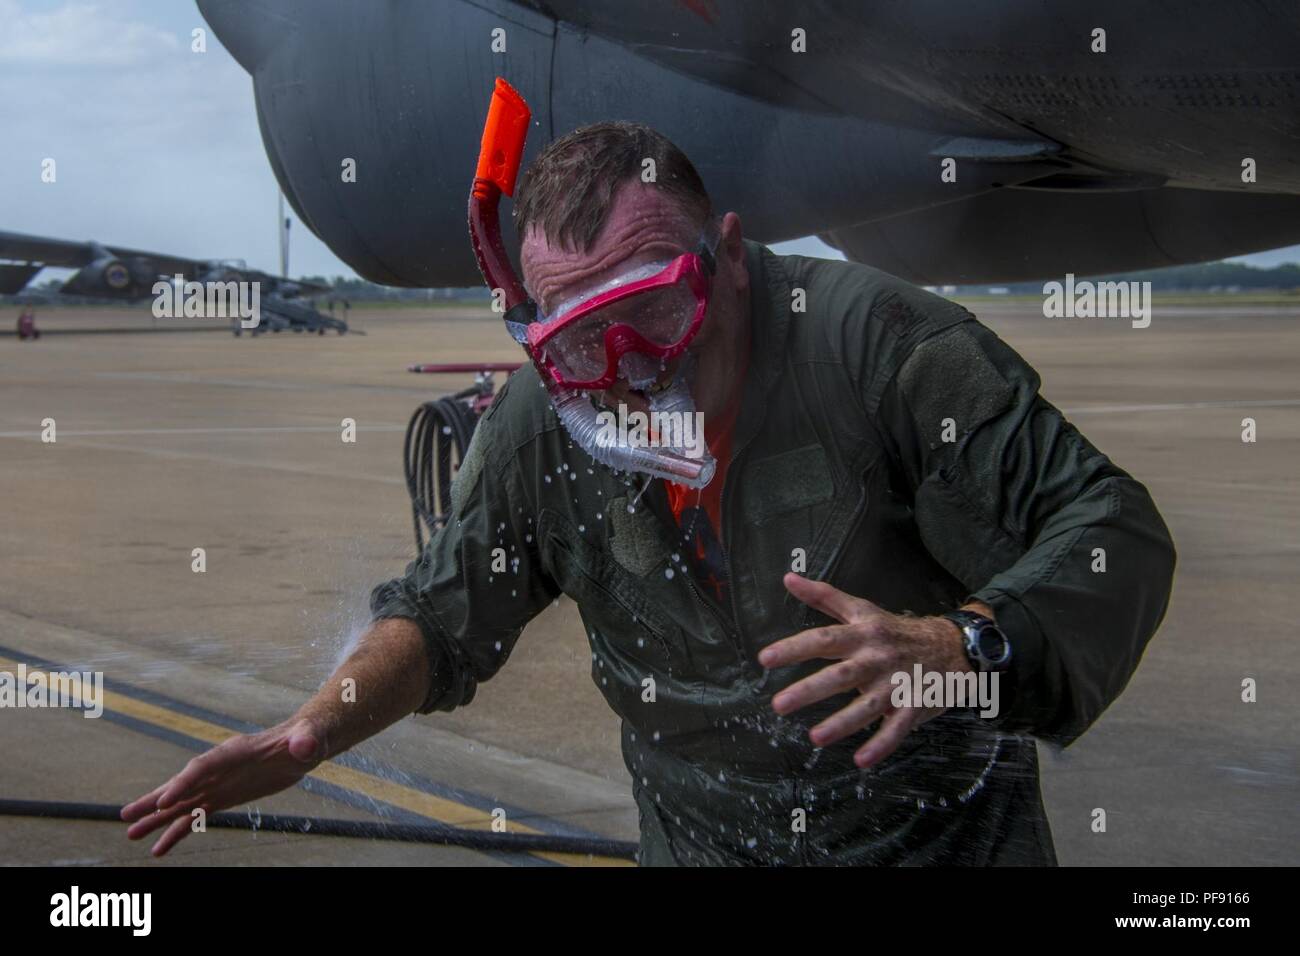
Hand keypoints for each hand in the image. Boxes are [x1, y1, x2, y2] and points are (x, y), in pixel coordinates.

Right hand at [120, 717, 324, 856]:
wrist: (303, 745)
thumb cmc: (307, 738)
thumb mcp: (310, 739)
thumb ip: (306, 742)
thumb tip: (306, 748)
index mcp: (235, 751)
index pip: (202, 768)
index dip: (183, 784)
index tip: (163, 804)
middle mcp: (219, 768)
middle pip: (181, 784)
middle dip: (154, 800)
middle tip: (126, 815)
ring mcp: (218, 784)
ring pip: (182, 804)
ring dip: (156, 819)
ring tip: (131, 834)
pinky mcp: (223, 797)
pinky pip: (195, 816)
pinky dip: (176, 832)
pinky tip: (159, 849)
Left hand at [758, 573, 975, 768]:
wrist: (952, 646)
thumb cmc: (896, 631)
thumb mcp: (863, 609)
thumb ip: (824, 597)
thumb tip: (788, 578)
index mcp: (862, 634)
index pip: (823, 639)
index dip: (794, 648)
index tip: (765, 658)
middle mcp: (877, 658)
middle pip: (841, 675)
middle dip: (809, 690)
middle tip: (779, 705)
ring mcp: (896, 683)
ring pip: (867, 705)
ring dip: (842, 723)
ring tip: (815, 738)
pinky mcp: (914, 705)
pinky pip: (897, 728)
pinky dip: (881, 744)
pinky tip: (862, 760)